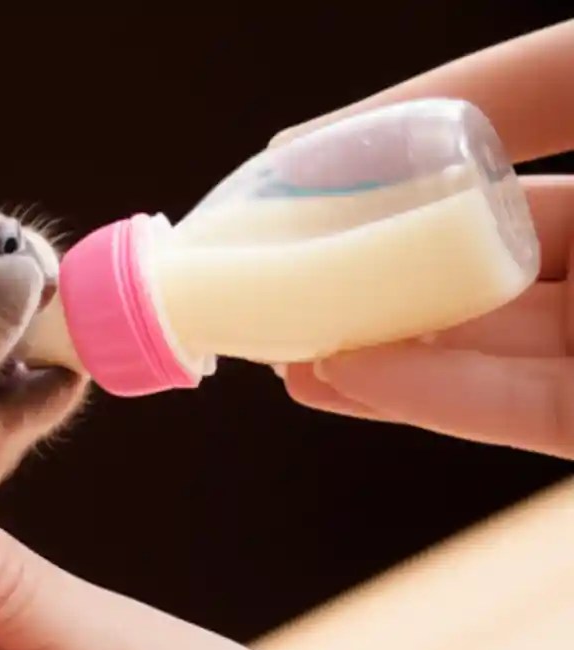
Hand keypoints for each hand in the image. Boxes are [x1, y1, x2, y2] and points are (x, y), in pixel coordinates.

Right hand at [272, 19, 573, 459]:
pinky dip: (437, 400)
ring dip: (376, 355)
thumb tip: (312, 142)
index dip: (385, 167)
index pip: (484, 168)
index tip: (287, 173)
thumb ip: (510, 89)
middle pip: (467, 271)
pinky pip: (527, 413)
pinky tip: (348, 378)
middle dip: (361, 279)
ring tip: (280, 351)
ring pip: (485, 353)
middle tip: (267, 285)